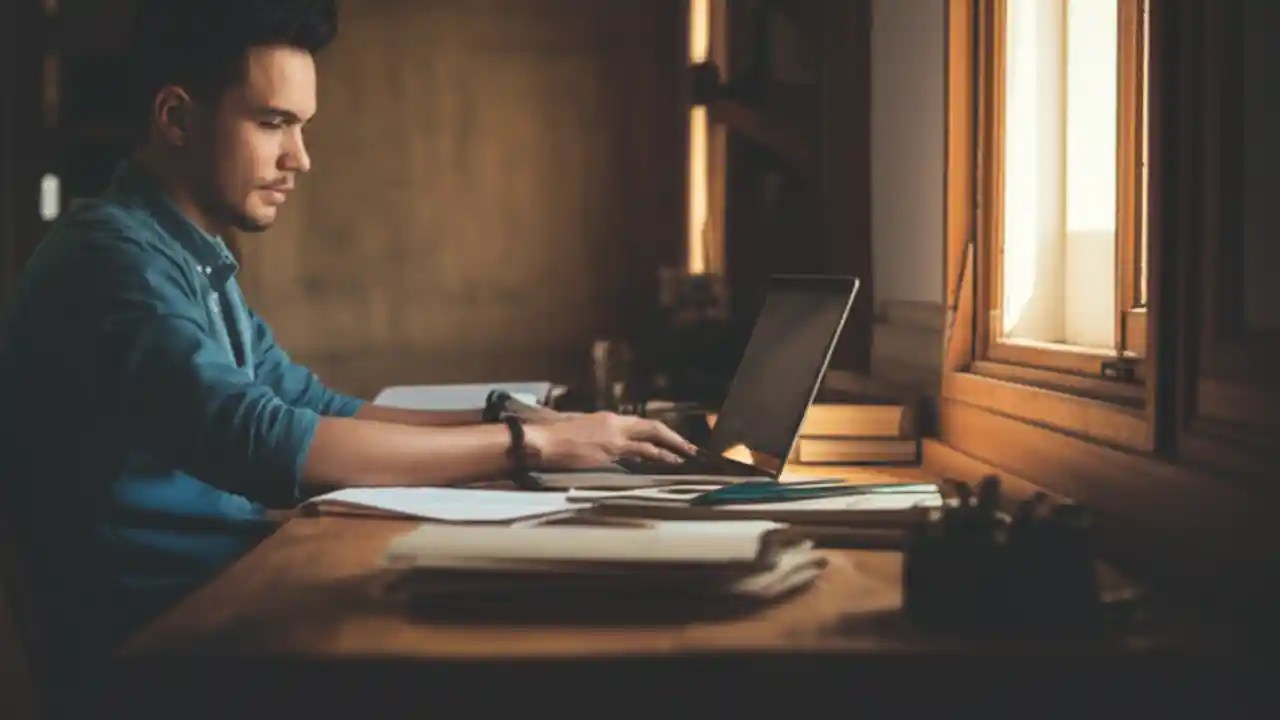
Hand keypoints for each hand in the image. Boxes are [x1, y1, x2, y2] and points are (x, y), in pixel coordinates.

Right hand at [523, 412, 697, 469]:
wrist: (543, 440)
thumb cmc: (553, 438)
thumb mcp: (577, 432)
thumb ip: (592, 436)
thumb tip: (598, 444)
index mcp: (606, 419)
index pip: (638, 424)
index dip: (656, 432)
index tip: (668, 439)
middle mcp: (614, 423)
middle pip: (651, 425)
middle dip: (672, 436)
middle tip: (689, 446)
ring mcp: (615, 434)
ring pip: (652, 436)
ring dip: (673, 445)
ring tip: (688, 453)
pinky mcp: (612, 448)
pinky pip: (643, 450)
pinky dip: (660, 454)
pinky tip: (671, 460)